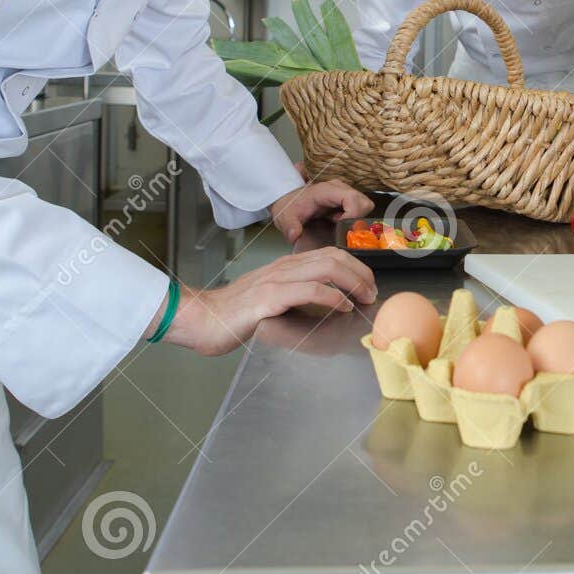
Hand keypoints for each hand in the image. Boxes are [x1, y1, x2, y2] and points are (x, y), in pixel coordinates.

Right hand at [163, 247, 376, 355]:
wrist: (201, 319)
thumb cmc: (234, 314)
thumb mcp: (270, 298)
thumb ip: (294, 295)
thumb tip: (324, 302)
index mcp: (284, 266)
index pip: (329, 254)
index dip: (355, 266)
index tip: (367, 284)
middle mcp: (283, 268)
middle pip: (333, 256)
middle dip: (360, 272)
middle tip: (372, 291)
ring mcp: (275, 280)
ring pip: (326, 267)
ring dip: (352, 281)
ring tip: (363, 298)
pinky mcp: (268, 298)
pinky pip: (309, 290)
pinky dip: (332, 297)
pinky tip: (342, 307)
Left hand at [270, 168, 372, 244]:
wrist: (287, 199)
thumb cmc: (289, 207)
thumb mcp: (286, 217)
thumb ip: (290, 226)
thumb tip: (295, 235)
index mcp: (326, 190)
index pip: (351, 198)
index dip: (352, 215)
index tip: (340, 226)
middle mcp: (339, 188)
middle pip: (364, 203)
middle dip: (356, 219)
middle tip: (339, 227)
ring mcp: (344, 191)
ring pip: (365, 205)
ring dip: (356, 218)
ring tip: (338, 224)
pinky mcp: (347, 197)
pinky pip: (361, 208)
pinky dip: (355, 218)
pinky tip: (339, 222)